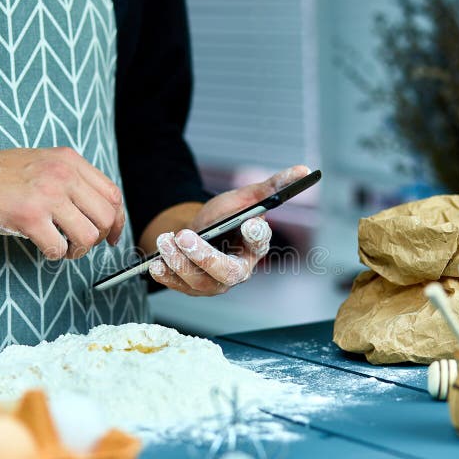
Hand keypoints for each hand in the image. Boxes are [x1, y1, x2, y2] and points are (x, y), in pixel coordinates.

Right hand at [0, 147, 124, 259]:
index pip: (113, 194)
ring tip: (62, 247)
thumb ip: (72, 181)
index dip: (117, 221)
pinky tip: (43, 246)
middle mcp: (63, 174)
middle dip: (98, 238)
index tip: (111, 236)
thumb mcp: (43, 164)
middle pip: (107, 217)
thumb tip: (101, 213)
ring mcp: (46, 194)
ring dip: (77, 250)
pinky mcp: (28, 216)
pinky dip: (55, 254)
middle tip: (79, 243)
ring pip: (88, 236)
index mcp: (69, 160)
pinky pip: (59, 248)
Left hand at [148, 165, 310, 295]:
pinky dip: (166, 276)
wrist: (197, 232)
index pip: (260, 244)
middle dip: (204, 256)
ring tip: (166, 240)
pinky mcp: (194, 289)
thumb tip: (304, 169)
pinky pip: (179, 287)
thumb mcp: (244, 197)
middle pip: (226, 272)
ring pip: (199, 281)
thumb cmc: (224, 218)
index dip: (256, 235)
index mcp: (255, 247)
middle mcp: (239, 270)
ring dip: (178, 261)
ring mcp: (216, 284)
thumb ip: (272, 186)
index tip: (248, 223)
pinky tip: (154, 263)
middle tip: (184, 237)